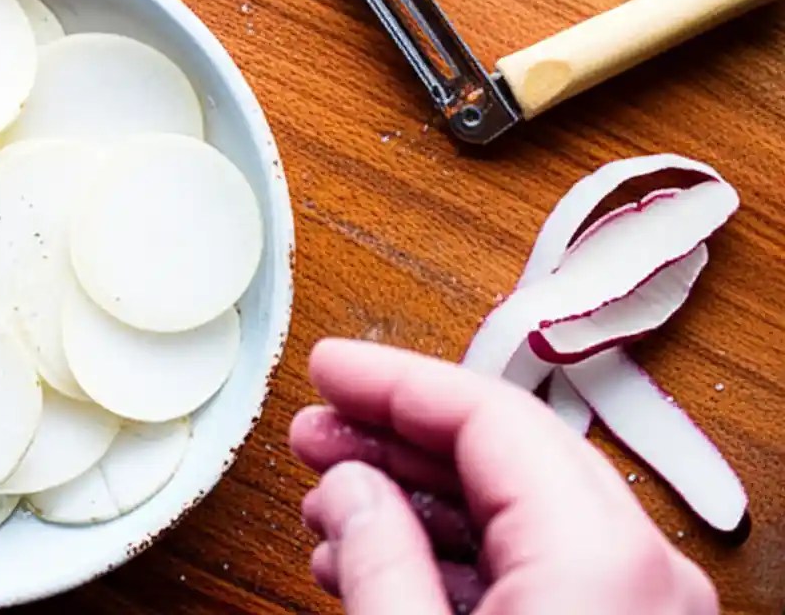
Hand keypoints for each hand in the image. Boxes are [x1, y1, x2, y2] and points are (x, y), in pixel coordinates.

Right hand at [290, 339, 717, 614]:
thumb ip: (377, 561)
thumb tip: (349, 488)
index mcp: (600, 560)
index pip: (489, 416)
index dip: (393, 381)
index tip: (329, 369)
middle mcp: (643, 574)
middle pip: (508, 453)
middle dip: (397, 436)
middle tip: (317, 433)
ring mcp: (641, 610)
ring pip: (520, 510)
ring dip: (420, 495)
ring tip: (333, 504)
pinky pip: (537, 566)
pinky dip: (457, 553)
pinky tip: (382, 560)